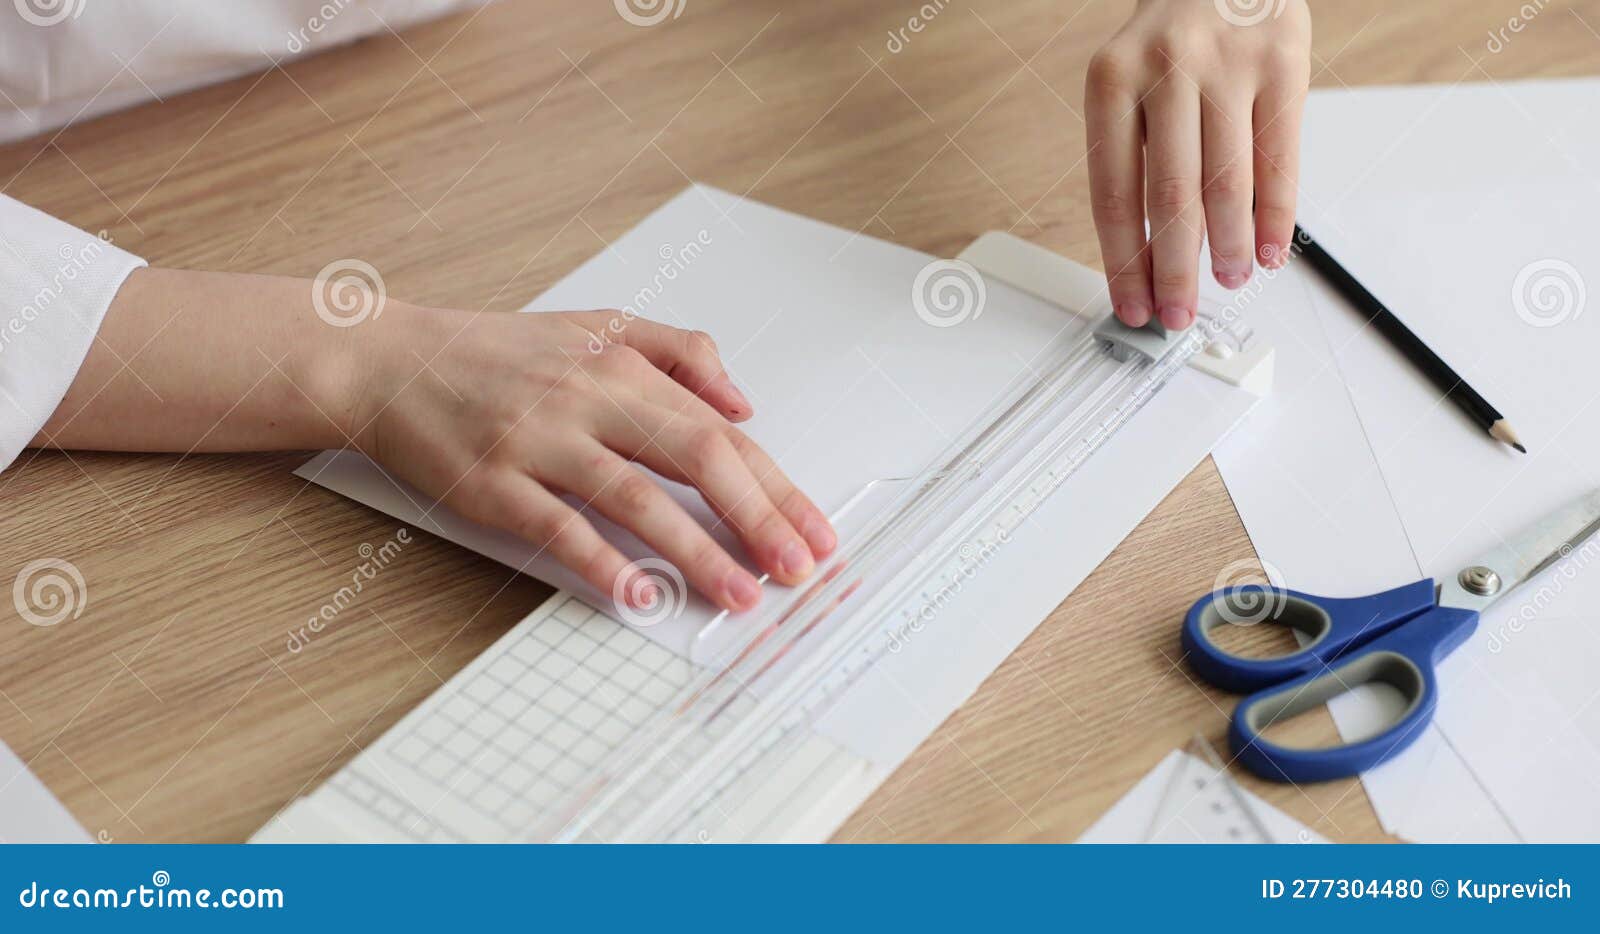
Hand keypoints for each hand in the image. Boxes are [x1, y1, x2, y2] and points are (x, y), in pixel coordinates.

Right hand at [354, 307, 836, 613]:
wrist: (390, 361)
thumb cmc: (496, 352)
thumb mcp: (595, 325)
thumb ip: (676, 351)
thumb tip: (742, 400)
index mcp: (622, 367)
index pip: (720, 432)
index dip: (775, 485)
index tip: (815, 530)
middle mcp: (588, 399)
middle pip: (695, 457)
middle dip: (758, 518)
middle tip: (796, 569)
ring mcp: (539, 441)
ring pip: (635, 498)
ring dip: (696, 551)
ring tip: (739, 594)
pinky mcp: (493, 482)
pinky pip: (558, 527)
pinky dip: (602, 562)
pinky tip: (641, 594)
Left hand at [1084, 0, 1310, 328]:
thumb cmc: (1173, 39)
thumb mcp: (1133, 82)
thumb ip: (1139, 158)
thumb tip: (1153, 259)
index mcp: (1110, 81)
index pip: (1114, 194)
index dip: (1123, 263)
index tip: (1131, 307)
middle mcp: (1165, 69)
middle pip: (1170, 196)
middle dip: (1174, 270)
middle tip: (1178, 314)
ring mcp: (1226, 64)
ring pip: (1227, 181)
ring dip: (1230, 247)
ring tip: (1231, 280)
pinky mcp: (1282, 62)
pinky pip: (1281, 157)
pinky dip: (1276, 214)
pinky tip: (1271, 250)